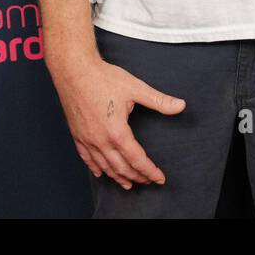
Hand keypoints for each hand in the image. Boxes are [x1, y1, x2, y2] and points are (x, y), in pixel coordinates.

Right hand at [49, 53, 185, 189]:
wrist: (74, 71)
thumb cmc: (103, 78)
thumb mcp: (136, 88)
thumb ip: (159, 100)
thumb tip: (180, 105)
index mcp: (116, 132)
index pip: (136, 159)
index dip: (149, 171)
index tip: (159, 178)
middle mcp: (100, 140)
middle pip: (120, 167)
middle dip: (136, 176)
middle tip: (148, 181)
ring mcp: (86, 139)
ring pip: (103, 166)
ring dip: (117, 177)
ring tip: (128, 183)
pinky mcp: (77, 135)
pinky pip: (86, 158)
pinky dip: (96, 168)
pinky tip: (101, 172)